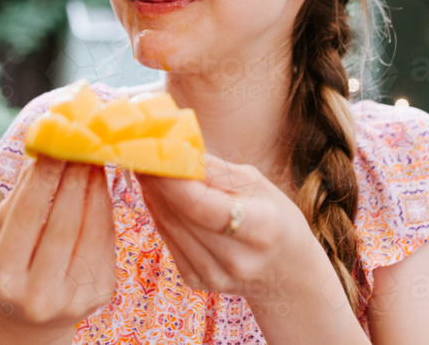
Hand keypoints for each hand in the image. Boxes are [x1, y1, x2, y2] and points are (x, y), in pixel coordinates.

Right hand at [0, 155, 116, 331]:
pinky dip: (104, 209)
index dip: (44, 176)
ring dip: (95, 188)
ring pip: (91, 230)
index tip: (55, 144)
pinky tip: (101, 187)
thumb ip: (19, 196)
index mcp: (3, 275)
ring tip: (94, 160)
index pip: (27, 215)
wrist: (30, 317)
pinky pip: (106, 241)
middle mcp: (36, 294)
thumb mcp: (3, 234)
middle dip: (74, 177)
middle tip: (82, 144)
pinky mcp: (100, 295)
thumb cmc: (12, 261)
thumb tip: (43, 149)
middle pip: (63, 222)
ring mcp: (72, 299)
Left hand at [134, 153, 315, 308]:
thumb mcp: (258, 185)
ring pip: (168, 227)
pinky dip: (160, 213)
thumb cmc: (277, 218)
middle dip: (156, 181)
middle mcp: (236, 259)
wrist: (287, 273)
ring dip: (152, 195)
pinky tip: (157, 194)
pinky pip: (169, 240)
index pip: (201, 204)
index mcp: (261, 229)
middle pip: (180, 215)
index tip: (152, 152)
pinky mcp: (197, 280)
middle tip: (141, 152)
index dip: (170, 179)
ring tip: (146, 167)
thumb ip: (215, 170)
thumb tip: (176, 148)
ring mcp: (214, 275)